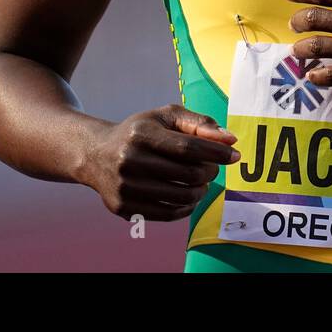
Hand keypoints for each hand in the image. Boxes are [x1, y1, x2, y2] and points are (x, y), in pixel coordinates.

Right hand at [83, 104, 238, 220]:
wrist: (97, 154)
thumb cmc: (141, 132)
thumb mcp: (166, 117)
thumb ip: (199, 123)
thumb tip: (230, 139)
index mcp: (141, 134)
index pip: (188, 147)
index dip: (216, 152)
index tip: (234, 155)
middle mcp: (129, 161)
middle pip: (187, 174)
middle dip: (210, 171)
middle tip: (213, 168)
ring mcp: (125, 187)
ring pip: (181, 197)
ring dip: (201, 190)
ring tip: (201, 182)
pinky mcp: (123, 208)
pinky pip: (168, 214)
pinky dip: (187, 207)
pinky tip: (190, 196)